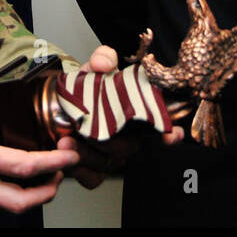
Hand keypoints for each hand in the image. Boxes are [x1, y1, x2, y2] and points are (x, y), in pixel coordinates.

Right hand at [0, 59, 78, 212]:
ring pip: (2, 205)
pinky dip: (3, 191)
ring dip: (26, 192)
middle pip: (19, 203)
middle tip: (59, 172)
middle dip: (47, 191)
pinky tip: (4, 171)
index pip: (22, 168)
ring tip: (38, 170)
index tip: (69, 154)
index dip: (53, 164)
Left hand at [57, 45, 184, 188]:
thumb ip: (104, 58)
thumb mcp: (97, 65)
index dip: (172, 134)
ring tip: (67, 142)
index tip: (172, 135)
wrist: (64, 101)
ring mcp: (112, 155)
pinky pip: (92, 179)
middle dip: (108, 141)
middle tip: (84, 130)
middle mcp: (127, 137)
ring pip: (108, 164)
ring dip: (87, 155)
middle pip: (129, 147)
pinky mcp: (94, 169)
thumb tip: (103, 64)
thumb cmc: (90, 85)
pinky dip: (80, 171)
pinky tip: (67, 159)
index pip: (164, 127)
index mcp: (135, 113)